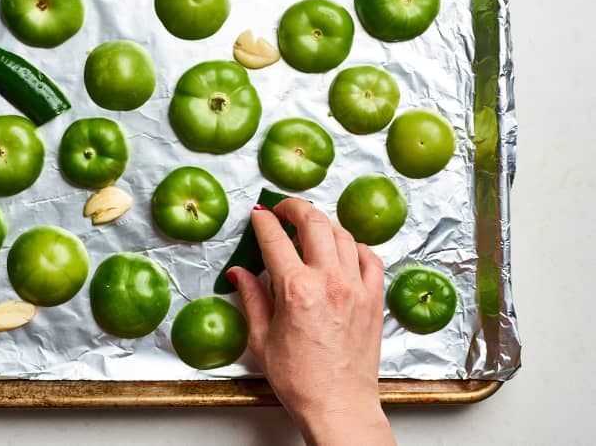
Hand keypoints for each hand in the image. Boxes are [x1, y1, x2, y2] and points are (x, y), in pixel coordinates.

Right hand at [227, 199, 394, 445]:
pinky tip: (344, 249)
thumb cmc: (300, 380)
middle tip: (283, 209)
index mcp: (296, 290)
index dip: (263, 221)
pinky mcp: (374, 298)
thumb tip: (239, 273)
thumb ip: (251, 298)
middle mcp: (329, 281)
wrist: (339, 406)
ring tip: (310, 226)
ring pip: (343, 234)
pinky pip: (370, 257)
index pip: (275, 238)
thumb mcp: (261, 339)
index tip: (258, 214)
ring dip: (323, 223)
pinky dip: (355, 245)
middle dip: (294, 208)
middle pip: (313, 222)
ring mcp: (356, 287)